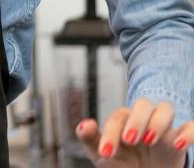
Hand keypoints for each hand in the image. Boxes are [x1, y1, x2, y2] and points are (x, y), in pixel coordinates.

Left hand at [76, 98, 191, 166]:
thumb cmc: (121, 164)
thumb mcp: (102, 154)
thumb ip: (90, 138)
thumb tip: (83, 124)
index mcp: (124, 119)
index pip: (118, 117)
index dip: (110, 133)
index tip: (106, 153)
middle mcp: (144, 119)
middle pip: (143, 104)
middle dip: (136, 120)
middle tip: (129, 140)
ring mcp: (164, 129)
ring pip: (165, 108)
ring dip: (158, 121)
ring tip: (150, 140)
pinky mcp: (180, 140)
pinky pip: (191, 127)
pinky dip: (188, 132)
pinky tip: (178, 145)